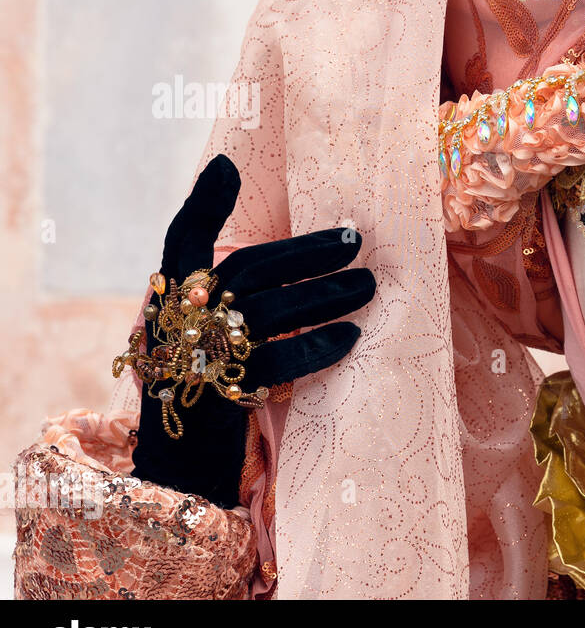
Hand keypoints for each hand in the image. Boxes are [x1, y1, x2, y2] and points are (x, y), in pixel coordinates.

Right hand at [129, 155, 374, 506]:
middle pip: (248, 270)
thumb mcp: (212, 325)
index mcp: (173, 297)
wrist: (182, 462)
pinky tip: (350, 337)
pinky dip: (315, 346)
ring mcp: (196, 358)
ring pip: (267, 311)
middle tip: (359, 245)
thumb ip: (237, 280)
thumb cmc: (209, 382)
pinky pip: (273, 362)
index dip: (202, 203)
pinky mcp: (219, 397)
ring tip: (368, 288)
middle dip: (307, 252)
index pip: (182, 239)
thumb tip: (262, 219)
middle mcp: (177, 321)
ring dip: (325, 296)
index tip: (227, 165)